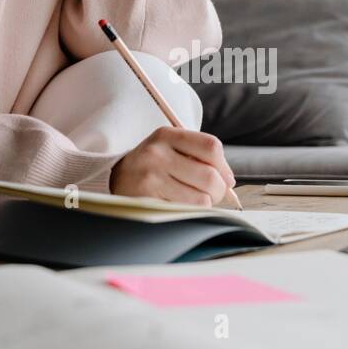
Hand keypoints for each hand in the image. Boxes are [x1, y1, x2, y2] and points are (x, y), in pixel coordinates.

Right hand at [110, 126, 236, 205]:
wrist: (118, 177)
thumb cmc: (155, 164)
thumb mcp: (172, 148)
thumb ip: (201, 156)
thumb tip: (229, 181)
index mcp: (166, 136)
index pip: (211, 147)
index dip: (225, 166)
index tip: (226, 178)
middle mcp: (156, 155)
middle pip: (210, 176)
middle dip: (219, 190)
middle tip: (214, 193)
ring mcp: (150, 179)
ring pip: (201, 199)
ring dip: (205, 203)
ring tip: (195, 199)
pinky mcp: (147, 202)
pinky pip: (186, 212)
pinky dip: (190, 212)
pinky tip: (180, 205)